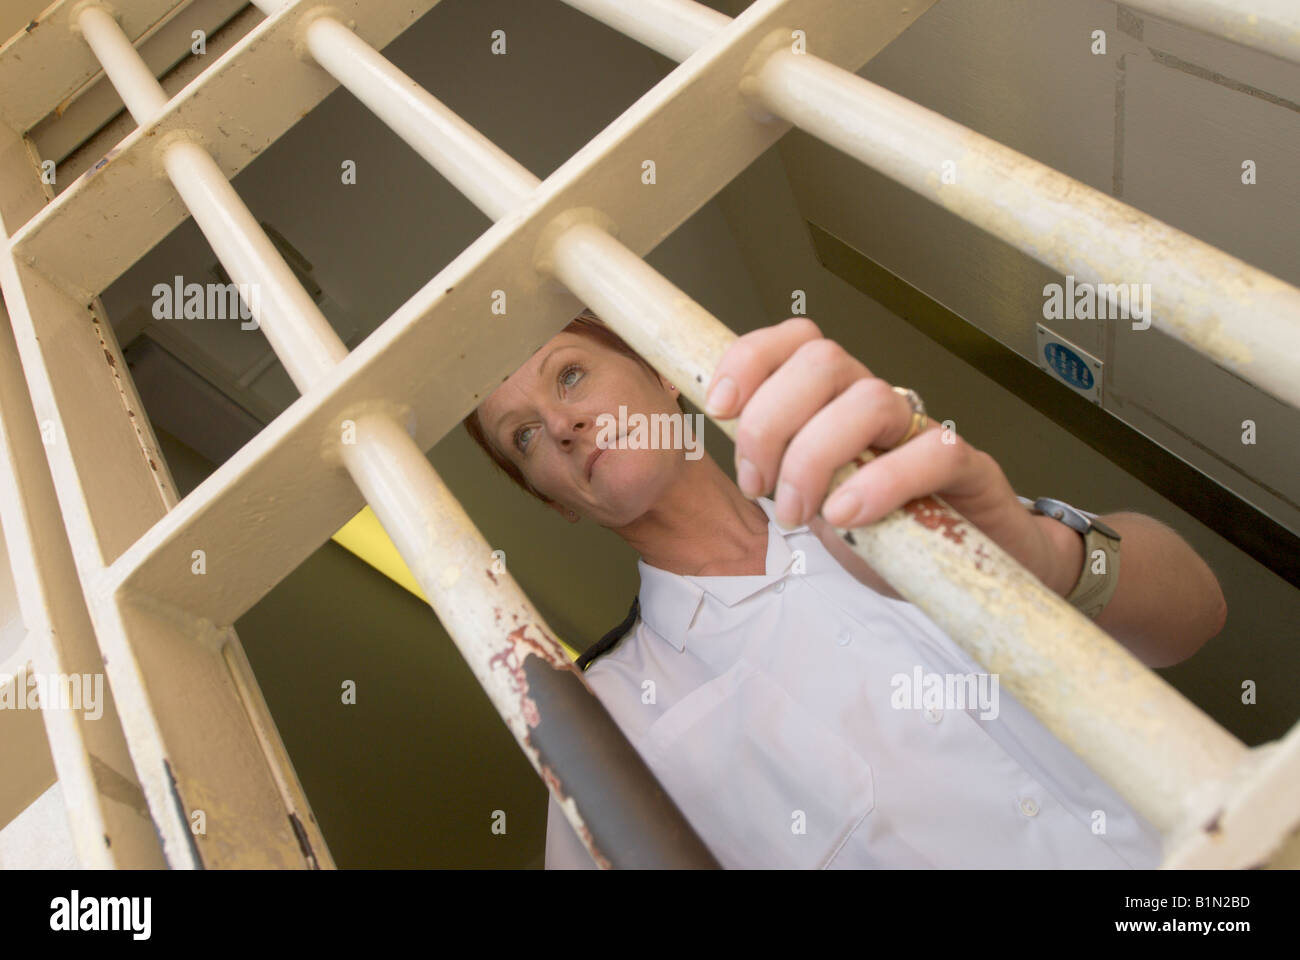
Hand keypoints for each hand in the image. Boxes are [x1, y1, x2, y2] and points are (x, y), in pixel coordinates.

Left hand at [704, 318, 1081, 595]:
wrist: (970, 572)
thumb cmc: (888, 531)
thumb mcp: (812, 502)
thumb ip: (773, 470)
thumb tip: (715, 444)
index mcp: (836, 402)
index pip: (795, 341)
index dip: (751, 359)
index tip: (719, 406)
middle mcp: (877, 405)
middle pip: (822, 361)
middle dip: (770, 422)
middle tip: (757, 485)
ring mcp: (923, 432)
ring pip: (869, 400)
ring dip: (814, 458)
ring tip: (798, 513)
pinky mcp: (968, 469)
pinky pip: (931, 454)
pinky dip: (880, 484)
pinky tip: (848, 517)